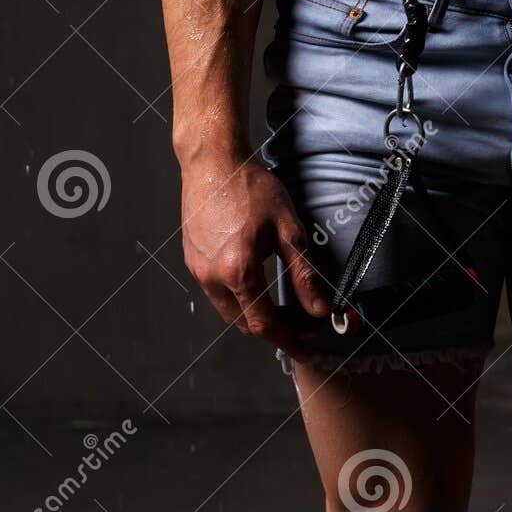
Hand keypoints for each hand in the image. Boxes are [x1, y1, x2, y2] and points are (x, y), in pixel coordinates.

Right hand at [180, 154, 331, 362]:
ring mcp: (198, 271)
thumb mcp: (288, 229)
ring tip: (284, 306)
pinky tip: (257, 285)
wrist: (214, 163)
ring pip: (230, 311)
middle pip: (246, 324)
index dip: (290, 340)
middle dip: (277, 329)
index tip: (307, 349)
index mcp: (238, 271)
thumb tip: (319, 309)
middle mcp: (212, 277)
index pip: (266, 324)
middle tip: (303, 321)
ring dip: (256, 315)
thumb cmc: (251, 188)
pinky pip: (217, 293)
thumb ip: (304, 274)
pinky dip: (239, 299)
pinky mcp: (191, 262)